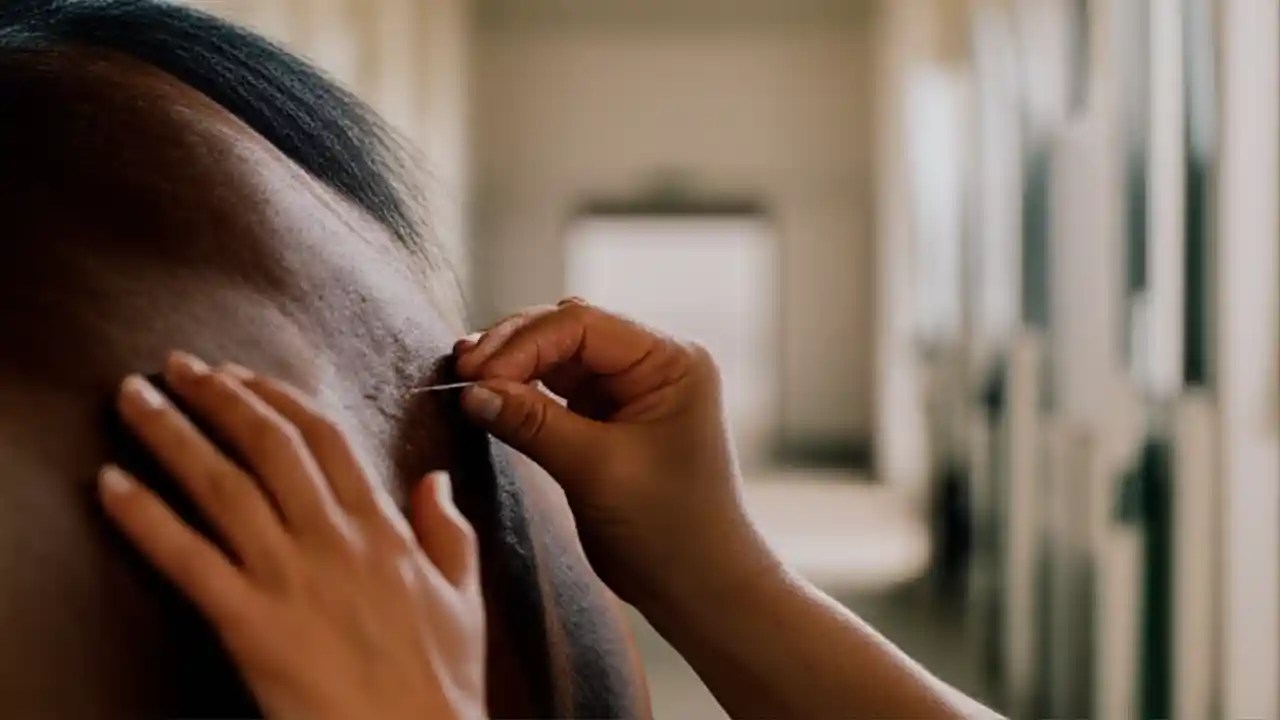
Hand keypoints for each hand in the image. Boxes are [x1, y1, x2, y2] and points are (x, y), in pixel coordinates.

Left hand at [99, 352, 486, 719]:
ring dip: (173, 433)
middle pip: (267, 445)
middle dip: (217, 396)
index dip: (276, 396)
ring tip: (134, 397)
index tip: (241, 374)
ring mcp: (290, 578)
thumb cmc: (441, 680)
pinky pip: (188, 559)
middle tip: (176, 365)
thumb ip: (448, 529)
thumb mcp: (462, 594)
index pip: (325, 437)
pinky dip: (145, 517)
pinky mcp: (250, 624)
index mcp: (382, 527)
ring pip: (222, 486)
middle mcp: (333, 539)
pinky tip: (111, 484)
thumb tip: (435, 479)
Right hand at [453, 299, 768, 608]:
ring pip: (557, 357)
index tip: (475, 374)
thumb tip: (471, 391)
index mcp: (670, 360)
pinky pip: (556, 390)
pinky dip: (522, 391)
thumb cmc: (670, 528)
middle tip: (461, 372)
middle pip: (567, 331)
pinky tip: (489, 397)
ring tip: (466, 378)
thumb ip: (533, 424)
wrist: (698, 587)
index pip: (583, 325)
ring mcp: (629, 391)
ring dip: (512, 365)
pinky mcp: (607, 419)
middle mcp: (652, 364)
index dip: (523, 343)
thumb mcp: (598, 471)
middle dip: (513, 348)